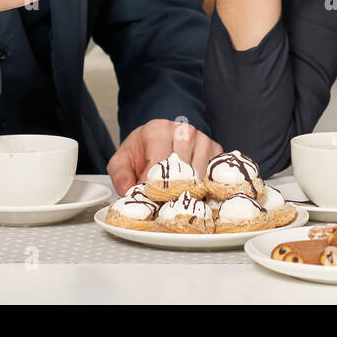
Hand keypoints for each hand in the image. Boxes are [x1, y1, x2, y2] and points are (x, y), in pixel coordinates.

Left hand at [107, 118, 222, 194]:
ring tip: (177, 200)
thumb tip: (129, 191)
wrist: (157, 139)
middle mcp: (184, 131)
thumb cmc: (141, 152)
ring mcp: (203, 140)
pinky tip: (194, 195)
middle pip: (184, 172)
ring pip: (201, 176)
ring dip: (190, 192)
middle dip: (173, 193)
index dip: (155, 188)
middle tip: (165, 206)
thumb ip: (120, 175)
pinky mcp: (216, 150)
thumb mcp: (122, 162)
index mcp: (159, 130)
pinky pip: (214, 175)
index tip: (151, 202)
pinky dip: (205, 188)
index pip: (162, 165)